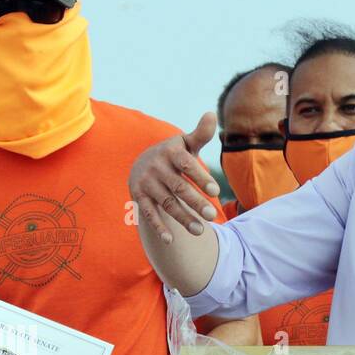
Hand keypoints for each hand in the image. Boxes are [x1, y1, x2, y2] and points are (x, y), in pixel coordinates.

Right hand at [129, 112, 221, 243]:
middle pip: (178, 188)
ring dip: (183, 218)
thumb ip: (200, 134)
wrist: (142, 163)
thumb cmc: (173, 155)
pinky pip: (149, 214)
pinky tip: (170, 240)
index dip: (200, 177)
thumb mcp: (185, 143)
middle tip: (213, 215)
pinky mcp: (138, 197)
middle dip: (195, 202)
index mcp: (169, 153)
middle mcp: (156, 168)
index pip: (186, 165)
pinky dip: (158, 227)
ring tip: (201, 231)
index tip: (216, 191)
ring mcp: (146, 184)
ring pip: (167, 204)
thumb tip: (211, 114)